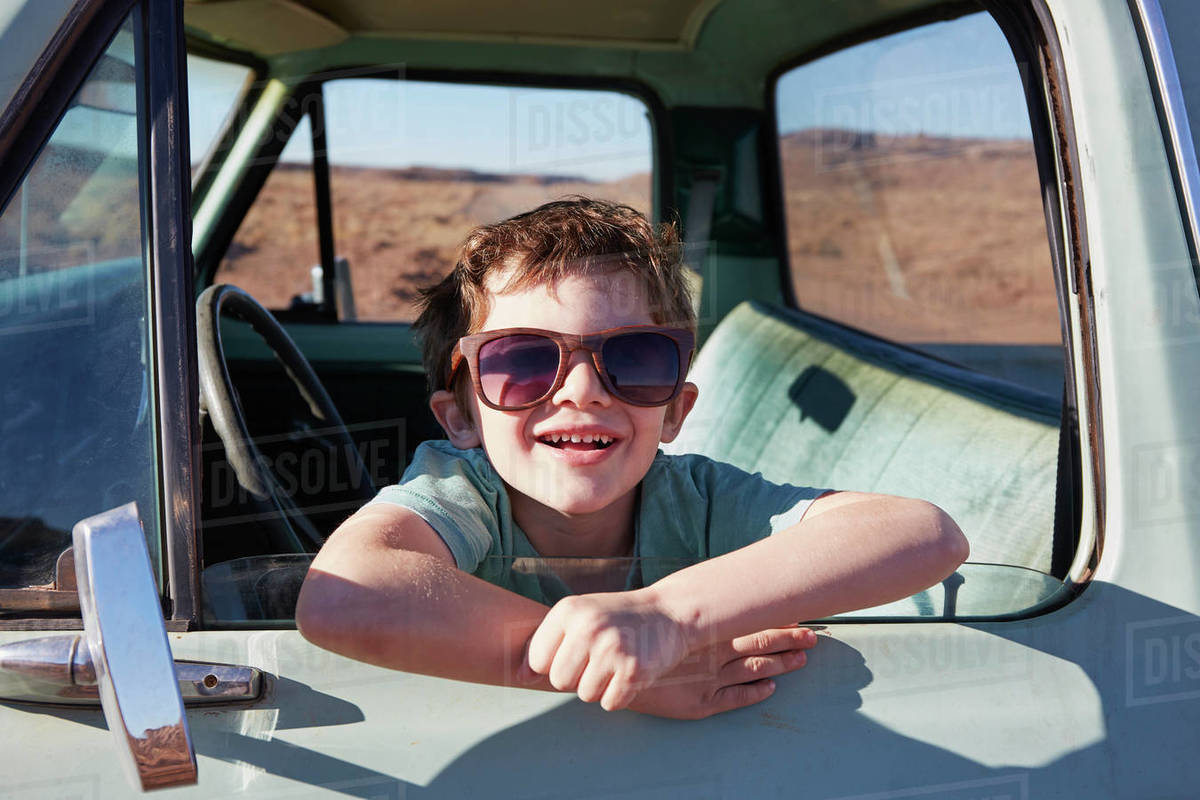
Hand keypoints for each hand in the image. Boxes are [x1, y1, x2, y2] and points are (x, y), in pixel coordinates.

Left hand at [523, 589, 689, 710]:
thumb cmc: (616, 618)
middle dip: (576, 677)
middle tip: (598, 658)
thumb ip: (546, 642)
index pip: (537, 660)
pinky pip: (610, 703)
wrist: (669, 612)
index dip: (554, 662)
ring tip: (615, 662)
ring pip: (584, 695)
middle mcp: (588, 627)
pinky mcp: (634, 671)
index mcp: (568, 610)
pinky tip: (629, 672)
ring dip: (599, 686)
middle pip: (559, 681)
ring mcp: (613, 649)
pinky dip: (619, 695)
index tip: (575, 651)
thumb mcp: (579, 617)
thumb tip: (519, 677)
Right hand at [627, 626, 816, 719]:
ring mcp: (710, 680)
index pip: (751, 623)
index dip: (776, 620)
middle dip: (789, 640)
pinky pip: (737, 699)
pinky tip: (771, 688)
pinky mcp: (702, 703)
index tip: (798, 615)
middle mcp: (713, 654)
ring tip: (801, 659)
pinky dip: (756, 692)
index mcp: (707, 631)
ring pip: (755, 669)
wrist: (613, 670)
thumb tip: (713, 588)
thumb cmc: (639, 639)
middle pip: (761, 644)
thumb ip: (690, 609)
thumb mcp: (665, 618)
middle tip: (813, 636)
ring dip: (781, 664)